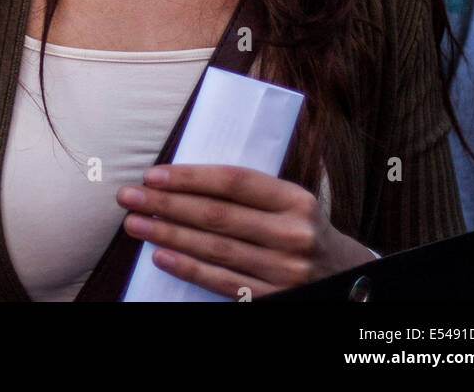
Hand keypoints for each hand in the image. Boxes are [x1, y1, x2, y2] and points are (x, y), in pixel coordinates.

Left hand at [117, 164, 375, 298]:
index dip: (189, 177)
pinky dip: (188, 269)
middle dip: (166, 204)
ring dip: (168, 236)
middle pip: (217, 216)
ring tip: (136, 224)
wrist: (344, 276)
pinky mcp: (274, 299)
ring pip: (214, 250)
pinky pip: (223, 283)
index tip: (153, 175)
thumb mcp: (289, 201)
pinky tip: (161, 257)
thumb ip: (251, 189)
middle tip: (129, 197)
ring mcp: (284, 271)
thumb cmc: (301, 227)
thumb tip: (185, 176)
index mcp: (295, 199)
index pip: (233, 181)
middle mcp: (292, 234)